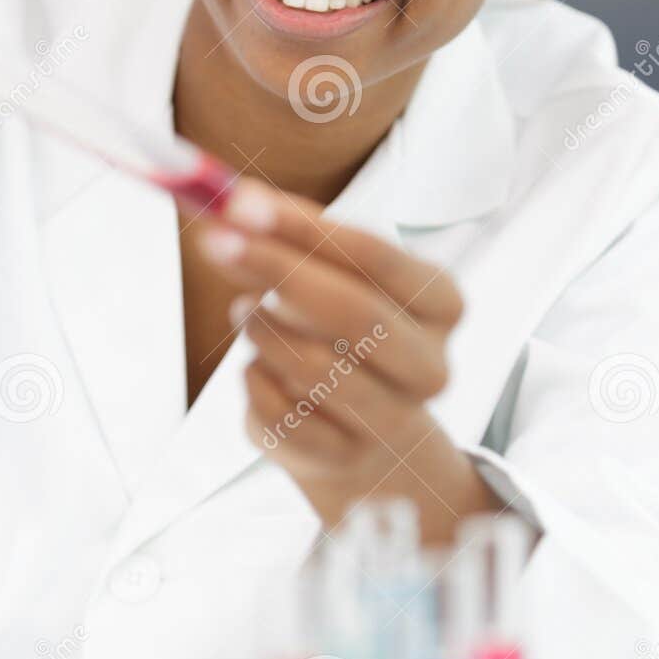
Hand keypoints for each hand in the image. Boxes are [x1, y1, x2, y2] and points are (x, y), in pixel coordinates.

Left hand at [200, 178, 502, 538]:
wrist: (360, 431)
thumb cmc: (340, 331)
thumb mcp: (327, 273)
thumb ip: (286, 235)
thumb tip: (225, 200)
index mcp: (441, 304)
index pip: (375, 255)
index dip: (303, 228)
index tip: (239, 203)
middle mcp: (430, 366)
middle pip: (355, 311)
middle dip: (276, 269)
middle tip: (216, 241)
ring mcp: (393, 420)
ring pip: (315, 366)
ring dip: (263, 329)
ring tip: (246, 313)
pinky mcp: (343, 458)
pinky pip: (281, 410)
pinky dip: (254, 380)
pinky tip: (260, 368)